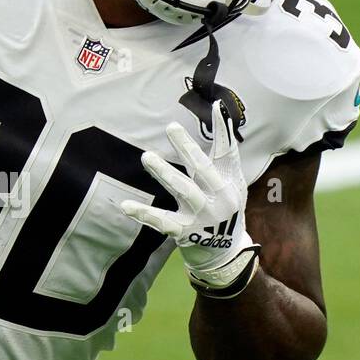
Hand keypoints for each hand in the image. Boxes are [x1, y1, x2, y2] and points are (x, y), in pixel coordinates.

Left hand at [121, 99, 259, 293]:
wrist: (226, 253)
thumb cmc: (226, 209)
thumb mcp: (233, 184)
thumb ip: (224, 155)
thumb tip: (218, 113)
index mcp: (229, 183)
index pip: (226, 152)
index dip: (221, 130)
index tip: (214, 107)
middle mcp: (218, 198)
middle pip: (202, 169)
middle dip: (187, 148)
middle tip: (171, 127)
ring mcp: (201, 216)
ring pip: (182, 190)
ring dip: (164, 173)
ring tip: (146, 157)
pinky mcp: (184, 232)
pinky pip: (162, 221)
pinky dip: (144, 214)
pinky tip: (125, 206)